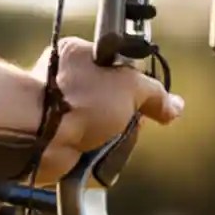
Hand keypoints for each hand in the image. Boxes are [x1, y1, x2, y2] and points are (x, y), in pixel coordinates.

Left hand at [32, 37, 183, 181]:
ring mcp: (59, 113)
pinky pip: (88, 153)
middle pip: (113, 104)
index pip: (118, 68)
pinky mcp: (56, 143)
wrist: (39, 138)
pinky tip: (93, 157)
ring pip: (102, 132)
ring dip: (111, 143)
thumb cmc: (76, 101)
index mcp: (77, 55)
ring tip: (103, 142)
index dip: (133, 86)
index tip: (141, 98)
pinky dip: (96, 160)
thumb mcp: (129, 88)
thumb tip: (175, 106)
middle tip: (122, 123)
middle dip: (124, 120)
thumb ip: (155, 94)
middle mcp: (64, 81)